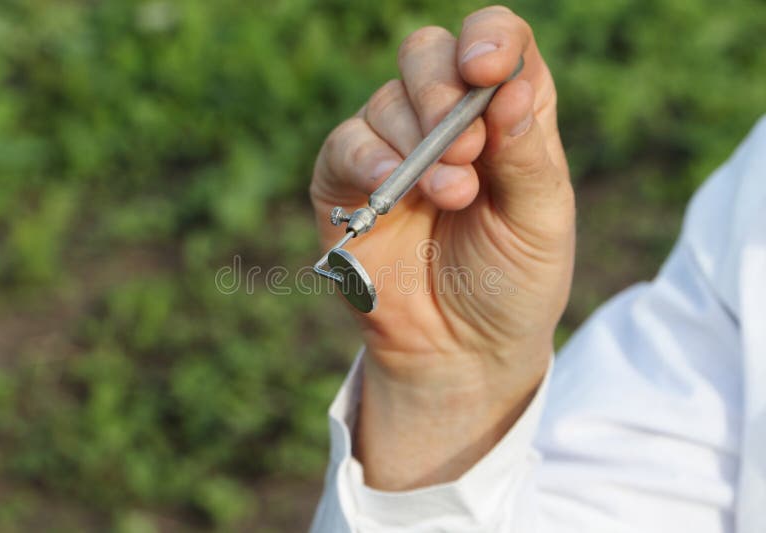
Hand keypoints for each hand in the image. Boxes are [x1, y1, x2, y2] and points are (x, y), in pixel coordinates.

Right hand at [310, 6, 573, 488]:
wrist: (460, 350)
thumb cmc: (511, 283)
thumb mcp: (540, 222)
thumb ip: (526, 154)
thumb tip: (509, 86)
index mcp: (506, 118)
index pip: (498, 43)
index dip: (491, 38)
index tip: (487, 70)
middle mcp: (447, 122)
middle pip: (429, 53)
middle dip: (443, 91)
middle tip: (466, 150)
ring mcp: (394, 149)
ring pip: (388, 97)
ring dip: (417, 140)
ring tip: (449, 196)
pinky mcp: (348, 181)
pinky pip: (347, 142)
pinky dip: (368, 156)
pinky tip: (393, 185)